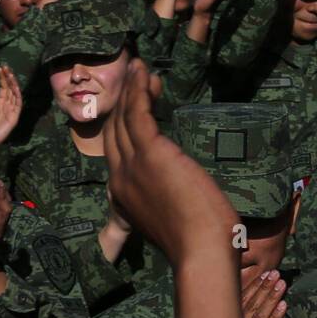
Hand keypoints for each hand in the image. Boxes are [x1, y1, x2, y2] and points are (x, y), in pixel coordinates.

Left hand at [0, 65, 22, 143]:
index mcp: (0, 105)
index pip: (4, 89)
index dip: (2, 79)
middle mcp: (8, 107)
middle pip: (10, 90)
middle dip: (8, 78)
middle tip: (4, 67)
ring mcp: (12, 112)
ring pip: (15, 95)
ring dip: (12, 83)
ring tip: (8, 72)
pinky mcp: (14, 118)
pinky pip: (17, 105)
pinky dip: (17, 95)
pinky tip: (13, 86)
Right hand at [103, 60, 240, 260]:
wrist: (201, 251)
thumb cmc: (198, 240)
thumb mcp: (173, 220)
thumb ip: (166, 203)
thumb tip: (182, 194)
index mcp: (122, 195)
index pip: (116, 150)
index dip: (123, 123)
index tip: (138, 102)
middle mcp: (120, 178)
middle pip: (115, 129)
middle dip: (125, 100)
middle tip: (137, 74)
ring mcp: (132, 165)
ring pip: (124, 117)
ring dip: (132, 88)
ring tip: (140, 66)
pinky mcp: (150, 153)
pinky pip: (138, 113)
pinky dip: (139, 90)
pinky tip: (144, 73)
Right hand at [241, 271, 285, 317]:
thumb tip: (254, 299)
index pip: (241, 302)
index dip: (253, 286)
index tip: (264, 273)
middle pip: (251, 305)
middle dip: (264, 288)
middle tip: (275, 273)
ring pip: (260, 316)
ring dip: (271, 298)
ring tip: (282, 284)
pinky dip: (276, 317)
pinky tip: (284, 305)